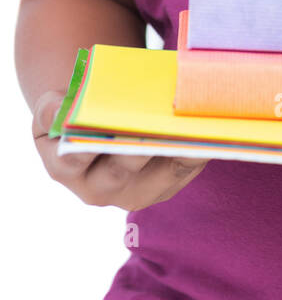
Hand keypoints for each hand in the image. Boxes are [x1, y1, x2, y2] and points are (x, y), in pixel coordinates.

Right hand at [32, 90, 208, 209]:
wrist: (97, 130)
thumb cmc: (74, 115)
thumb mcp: (52, 110)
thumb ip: (51, 109)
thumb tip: (63, 107)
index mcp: (64, 168)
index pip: (73, 159)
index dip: (86, 145)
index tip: (102, 125)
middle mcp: (100, 189)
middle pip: (121, 171)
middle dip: (140, 147)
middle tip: (158, 123)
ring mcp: (136, 192)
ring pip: (163, 173)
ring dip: (181, 148)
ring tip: (195, 124)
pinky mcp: (167, 187)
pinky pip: (186, 168)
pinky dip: (199, 148)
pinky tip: (211, 126)